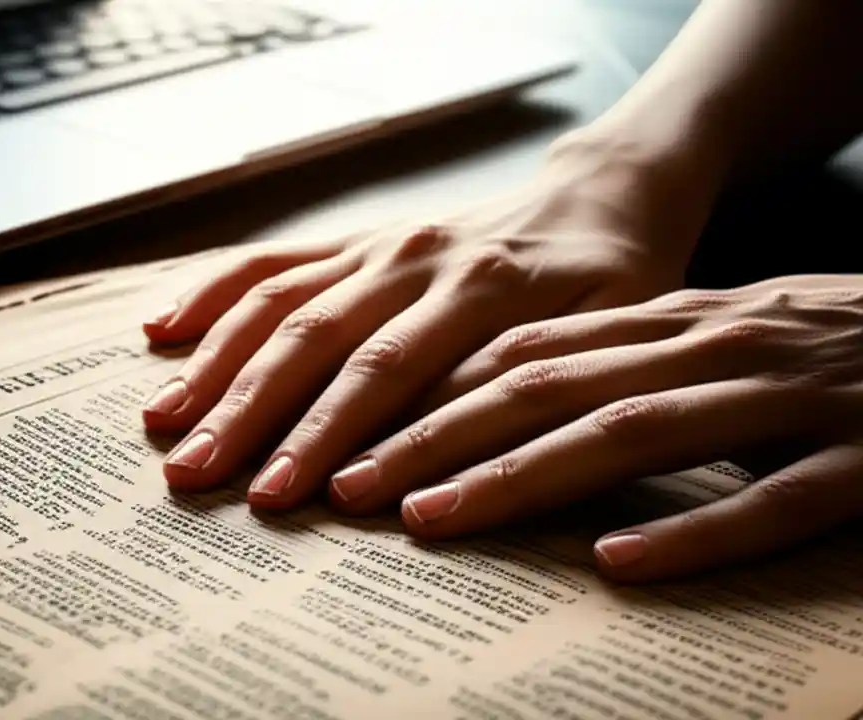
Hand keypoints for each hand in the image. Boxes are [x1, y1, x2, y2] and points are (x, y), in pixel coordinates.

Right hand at [141, 151, 700, 513]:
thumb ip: (530, 386)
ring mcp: (377, 244)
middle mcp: (415, 257)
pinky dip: (212, 292)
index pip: (388, 371)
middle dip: (246, 412)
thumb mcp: (611, 338)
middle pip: (313, 339)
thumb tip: (447, 467)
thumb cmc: (615, 287)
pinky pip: (272, 260)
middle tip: (193, 477)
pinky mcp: (354, 239)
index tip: (279, 496)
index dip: (327, 434)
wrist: (601, 201)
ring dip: (214, 364)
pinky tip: (161, 330)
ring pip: (278, 300)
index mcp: (482, 286)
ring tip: (162, 425)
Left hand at [342, 276, 862, 581]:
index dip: (430, 398)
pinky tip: (623, 566)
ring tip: (432, 520)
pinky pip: (777, 501)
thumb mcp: (712, 338)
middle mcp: (716, 347)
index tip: (347, 442)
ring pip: (636, 433)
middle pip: (551, 388)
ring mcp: (791, 400)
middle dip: (438, 439)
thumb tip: (501, 400)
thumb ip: (618, 362)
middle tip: (348, 489)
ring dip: (522, 479)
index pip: (526, 352)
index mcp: (674, 322)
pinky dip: (696, 531)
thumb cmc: (825, 348)